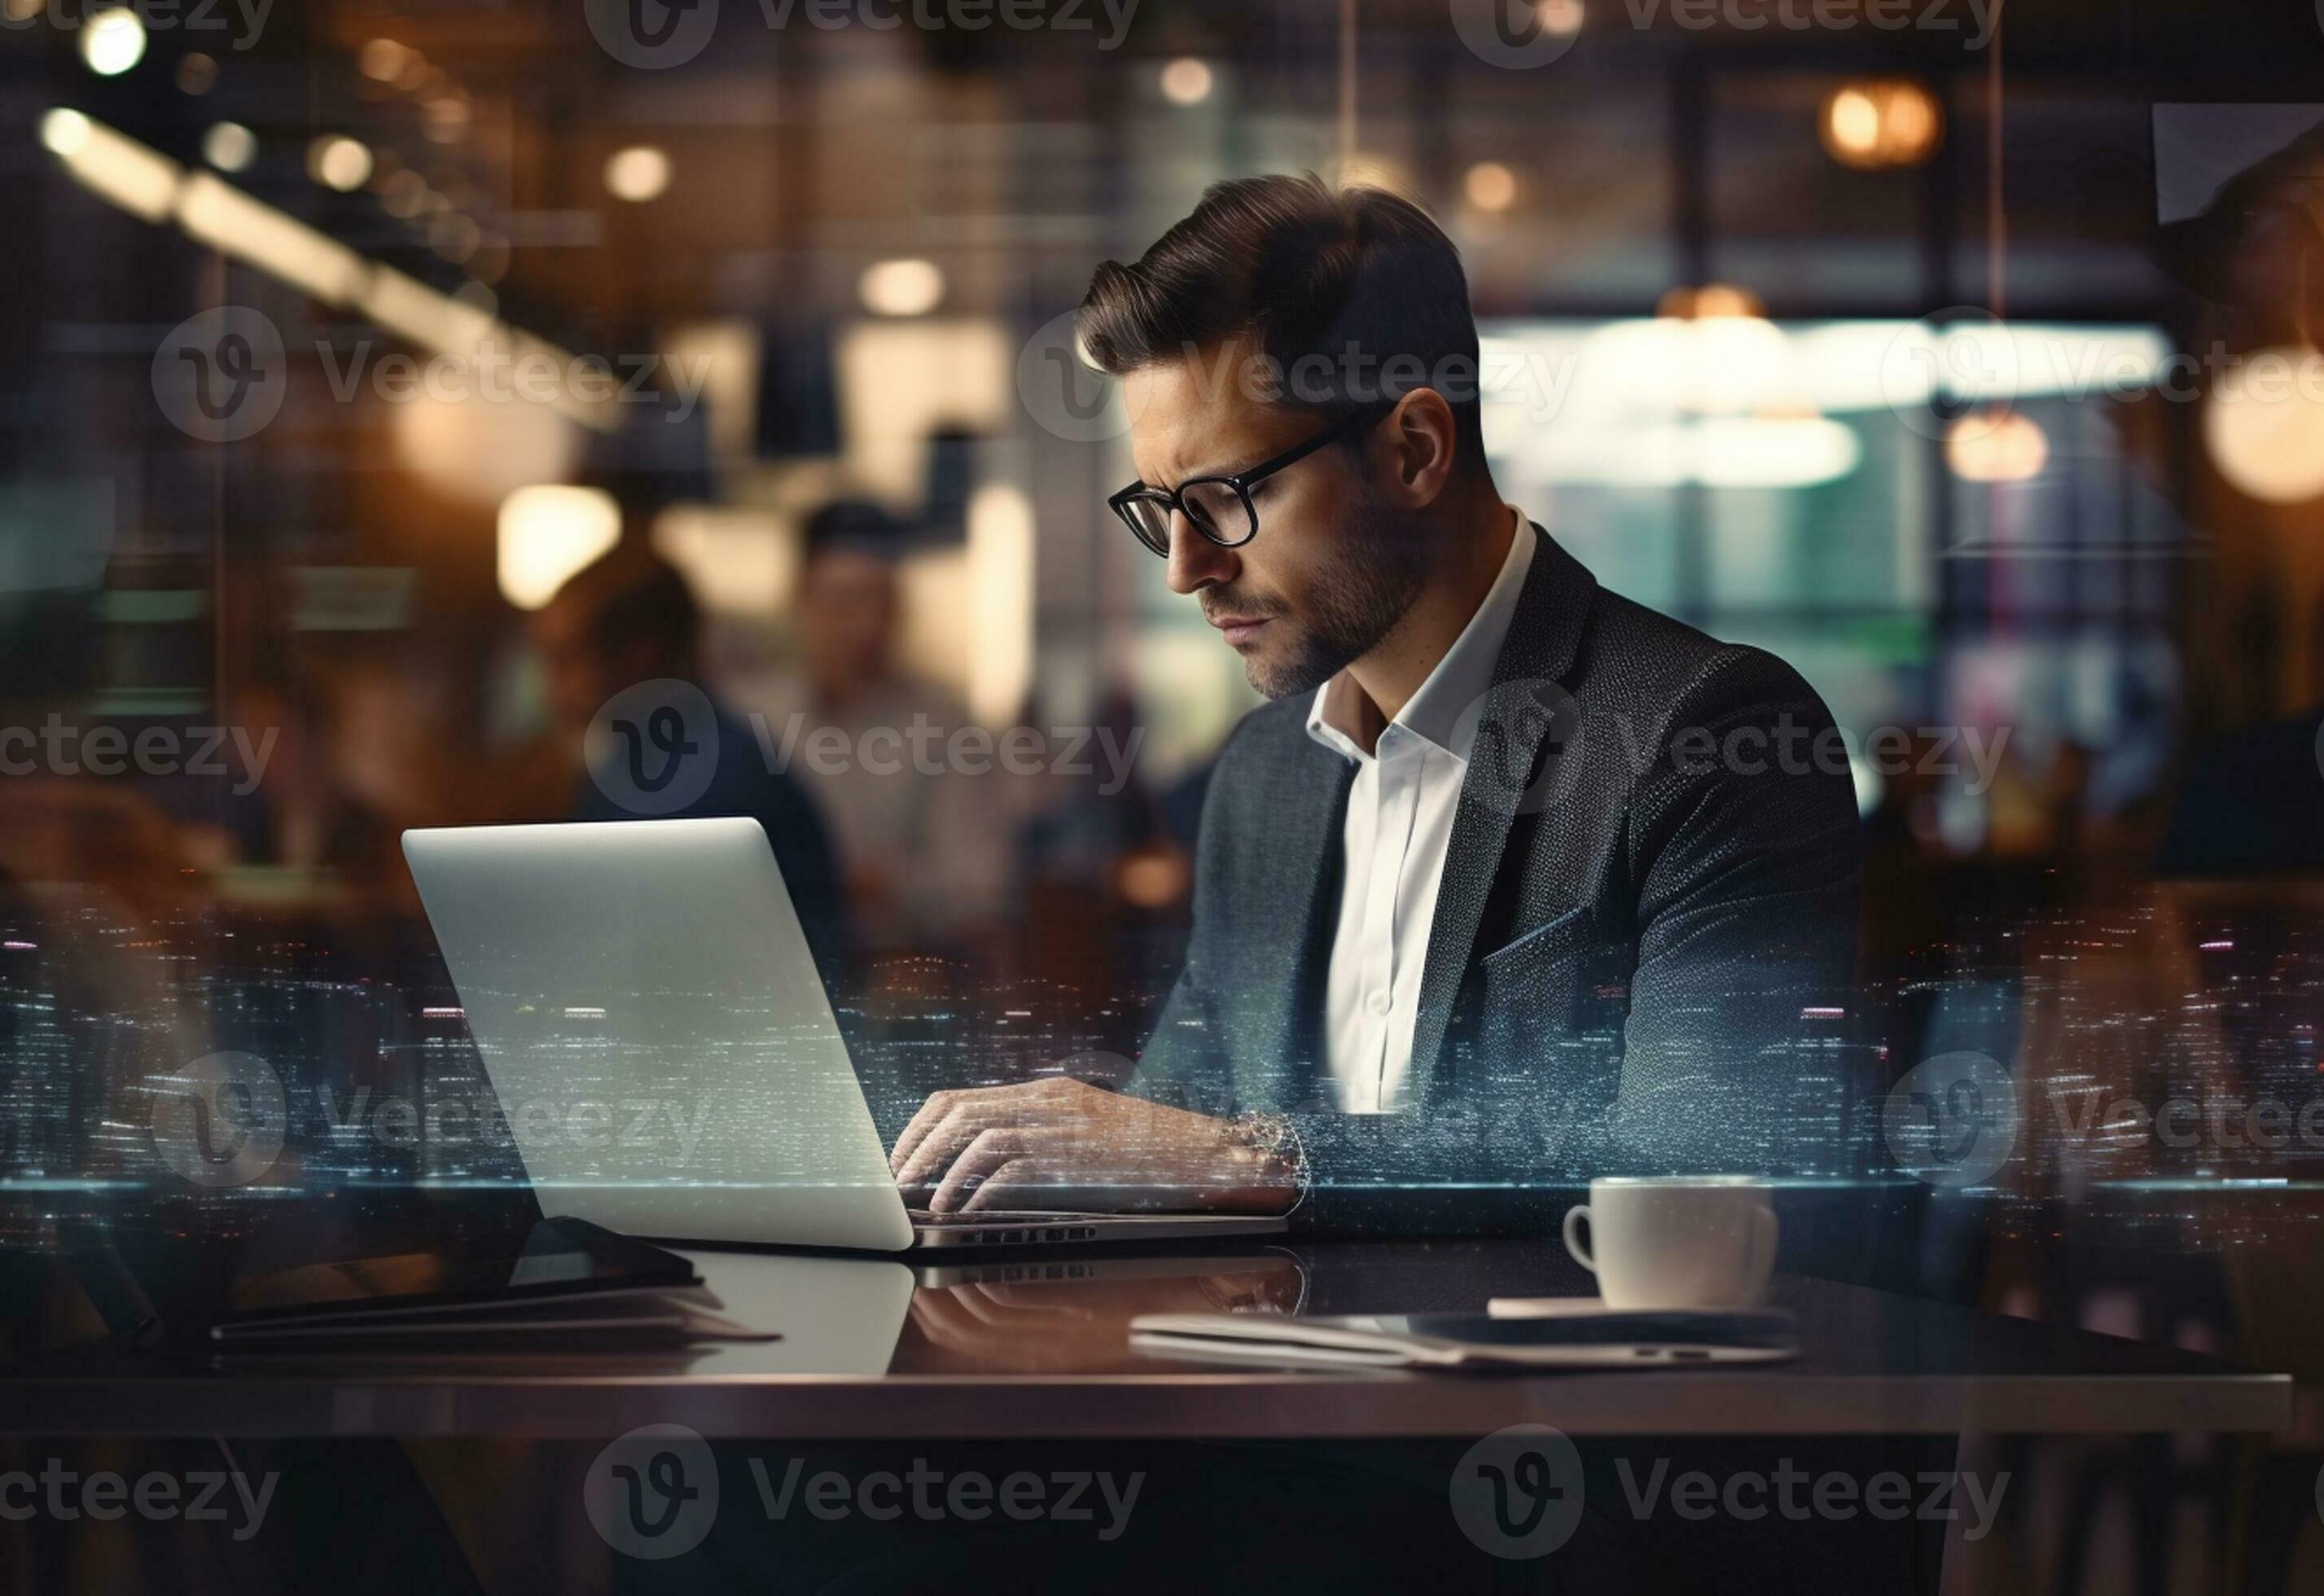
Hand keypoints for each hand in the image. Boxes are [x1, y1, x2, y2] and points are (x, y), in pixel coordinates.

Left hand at [887, 1077, 1299, 1214]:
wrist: (1200, 1153)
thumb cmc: (1142, 1152)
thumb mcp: (1083, 1132)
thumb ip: (1036, 1137)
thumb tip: (977, 1167)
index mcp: (1043, 1093)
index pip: (959, 1098)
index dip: (920, 1129)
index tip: (900, 1159)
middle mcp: (1046, 1101)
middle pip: (956, 1112)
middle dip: (917, 1149)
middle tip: (898, 1184)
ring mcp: (1061, 1126)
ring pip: (978, 1138)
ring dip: (944, 1174)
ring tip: (931, 1204)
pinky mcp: (1075, 1155)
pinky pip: (1012, 1168)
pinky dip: (982, 1191)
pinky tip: (970, 1212)